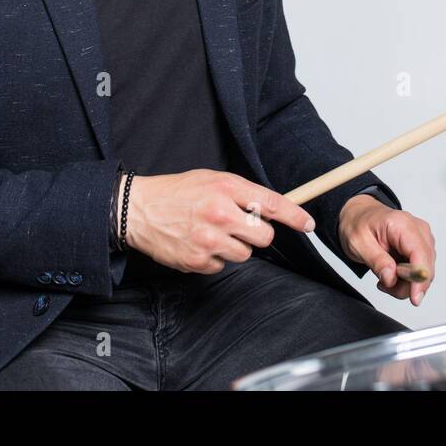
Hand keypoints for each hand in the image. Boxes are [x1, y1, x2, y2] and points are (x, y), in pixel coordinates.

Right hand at [123, 170, 315, 273]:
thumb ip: (241, 192)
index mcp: (225, 188)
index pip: (271, 203)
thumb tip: (271, 208)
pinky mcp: (198, 261)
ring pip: (245, 254)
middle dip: (256, 233)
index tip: (308, 224)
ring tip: (211, 232)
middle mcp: (219, 213)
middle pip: (264, 236)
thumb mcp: (211, 180)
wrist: (137, 210)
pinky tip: (198, 243)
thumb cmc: (176, 192)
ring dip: (234, 246)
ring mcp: (208, 240)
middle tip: (239, 225)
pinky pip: (222, 265)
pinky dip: (214, 257)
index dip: (294, 216)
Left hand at [338, 194, 435, 305]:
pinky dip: (406, 280)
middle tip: (383, 284)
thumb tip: (392, 278)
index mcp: (402, 224)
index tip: (414, 298)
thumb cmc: (358, 224)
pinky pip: (420, 271)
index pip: (420, 254)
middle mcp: (418, 229)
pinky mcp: (421, 248)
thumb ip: (376, 261)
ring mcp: (422, 239)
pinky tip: (390, 274)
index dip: (420, 279)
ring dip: (405, 283)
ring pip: (424, 273)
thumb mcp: (358, 243)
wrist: (358, 215)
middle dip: (407, 284)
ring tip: (383, 277)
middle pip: (425, 267)